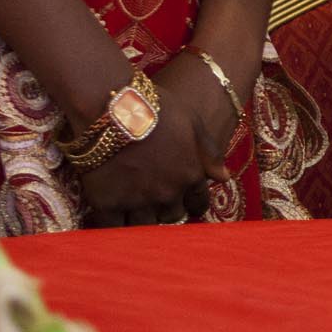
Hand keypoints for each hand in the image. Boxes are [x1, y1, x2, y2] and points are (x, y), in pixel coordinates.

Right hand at [76, 59, 226, 226]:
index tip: (183, 204)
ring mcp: (138, 200)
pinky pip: (112, 227)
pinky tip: (109, 218)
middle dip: (165, 213)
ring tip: (131, 215)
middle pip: (171, 217)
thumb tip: (224, 177)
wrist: (108, 104)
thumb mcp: (191, 121)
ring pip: (143, 226)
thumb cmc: (153, 105)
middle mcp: (168, 193)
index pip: (197, 203)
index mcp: (191, 175)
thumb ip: (208, 151)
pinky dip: (111, 226)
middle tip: (154, 208)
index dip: (190, 204)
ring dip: (140, 222)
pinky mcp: (107, 203)